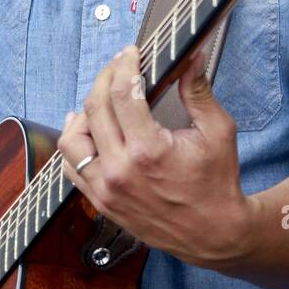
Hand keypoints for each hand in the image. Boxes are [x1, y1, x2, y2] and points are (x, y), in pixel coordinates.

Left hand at [58, 43, 255, 268]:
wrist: (214, 234)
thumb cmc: (218, 184)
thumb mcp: (218, 132)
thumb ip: (198, 91)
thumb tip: (191, 57)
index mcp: (148, 150)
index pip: (123, 93)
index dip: (124, 65)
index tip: (130, 54)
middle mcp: (120, 170)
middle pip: (95, 107)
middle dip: (105, 78)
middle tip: (118, 67)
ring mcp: (106, 189)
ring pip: (72, 139)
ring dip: (84, 111)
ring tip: (103, 99)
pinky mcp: (101, 202)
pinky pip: (71, 167)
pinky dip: (75, 144)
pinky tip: (88, 130)